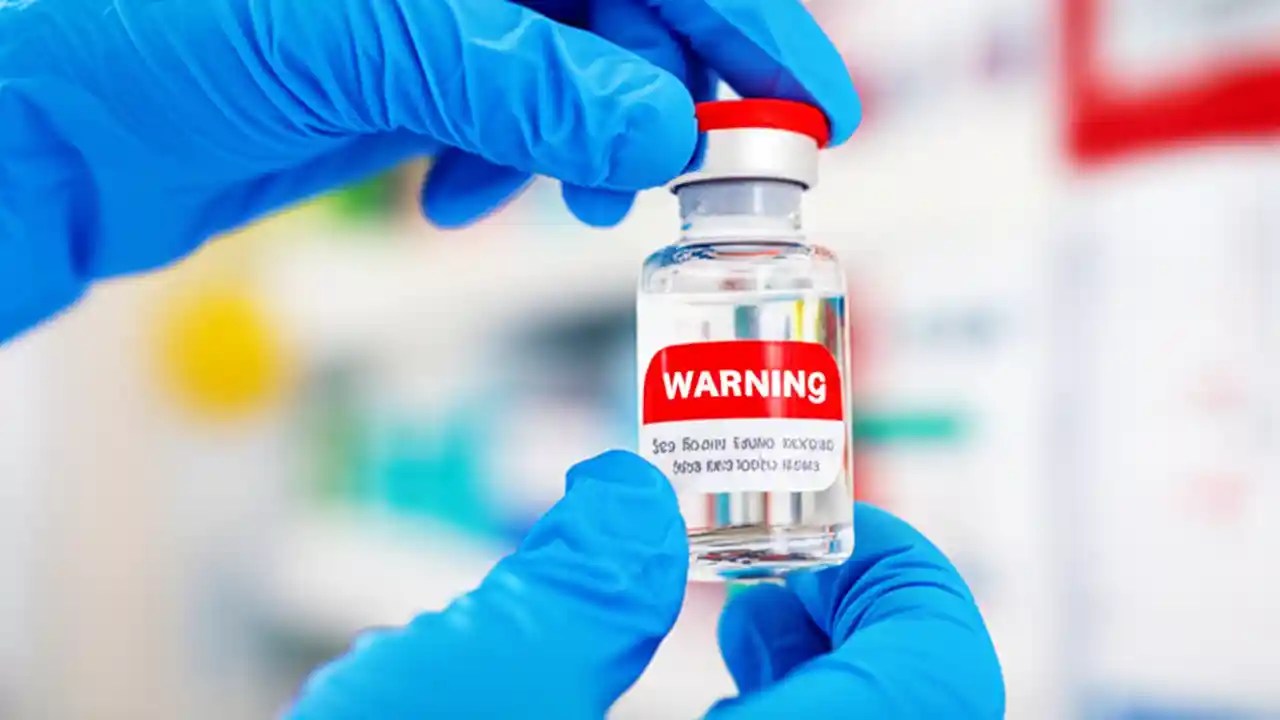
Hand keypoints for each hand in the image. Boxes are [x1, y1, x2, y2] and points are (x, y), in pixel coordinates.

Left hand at [0, 0, 858, 338]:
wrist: (14, 126)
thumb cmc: (119, 29)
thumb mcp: (344, 36)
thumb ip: (512, 73)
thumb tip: (654, 123)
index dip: (739, 14)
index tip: (808, 102)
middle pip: (620, 3)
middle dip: (672, 87)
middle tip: (705, 172)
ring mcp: (421, 13)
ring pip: (568, 66)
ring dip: (591, 138)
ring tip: (576, 198)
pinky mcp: (392, 79)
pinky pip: (502, 117)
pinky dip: (510, 165)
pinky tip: (462, 200)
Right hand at [288, 452, 1003, 717]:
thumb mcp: (433, 714)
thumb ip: (561, 593)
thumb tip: (637, 501)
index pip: (936, 685)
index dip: (906, 583)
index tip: (836, 531)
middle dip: (877, 629)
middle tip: (790, 576)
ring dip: (849, 687)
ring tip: (757, 629)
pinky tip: (716, 718)